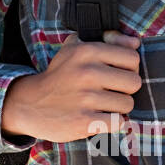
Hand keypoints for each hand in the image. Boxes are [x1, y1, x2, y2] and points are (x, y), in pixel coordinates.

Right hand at [0, 30, 141, 141]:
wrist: (29, 104)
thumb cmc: (60, 75)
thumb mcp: (76, 48)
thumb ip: (108, 40)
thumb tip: (135, 42)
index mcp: (87, 51)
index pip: (133, 59)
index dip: (128, 68)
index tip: (115, 74)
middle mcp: (87, 73)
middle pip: (134, 82)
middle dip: (125, 90)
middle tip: (110, 92)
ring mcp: (85, 98)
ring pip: (127, 104)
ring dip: (118, 108)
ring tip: (102, 106)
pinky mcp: (84, 122)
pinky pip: (118, 122)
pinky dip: (113, 123)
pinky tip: (100, 118)